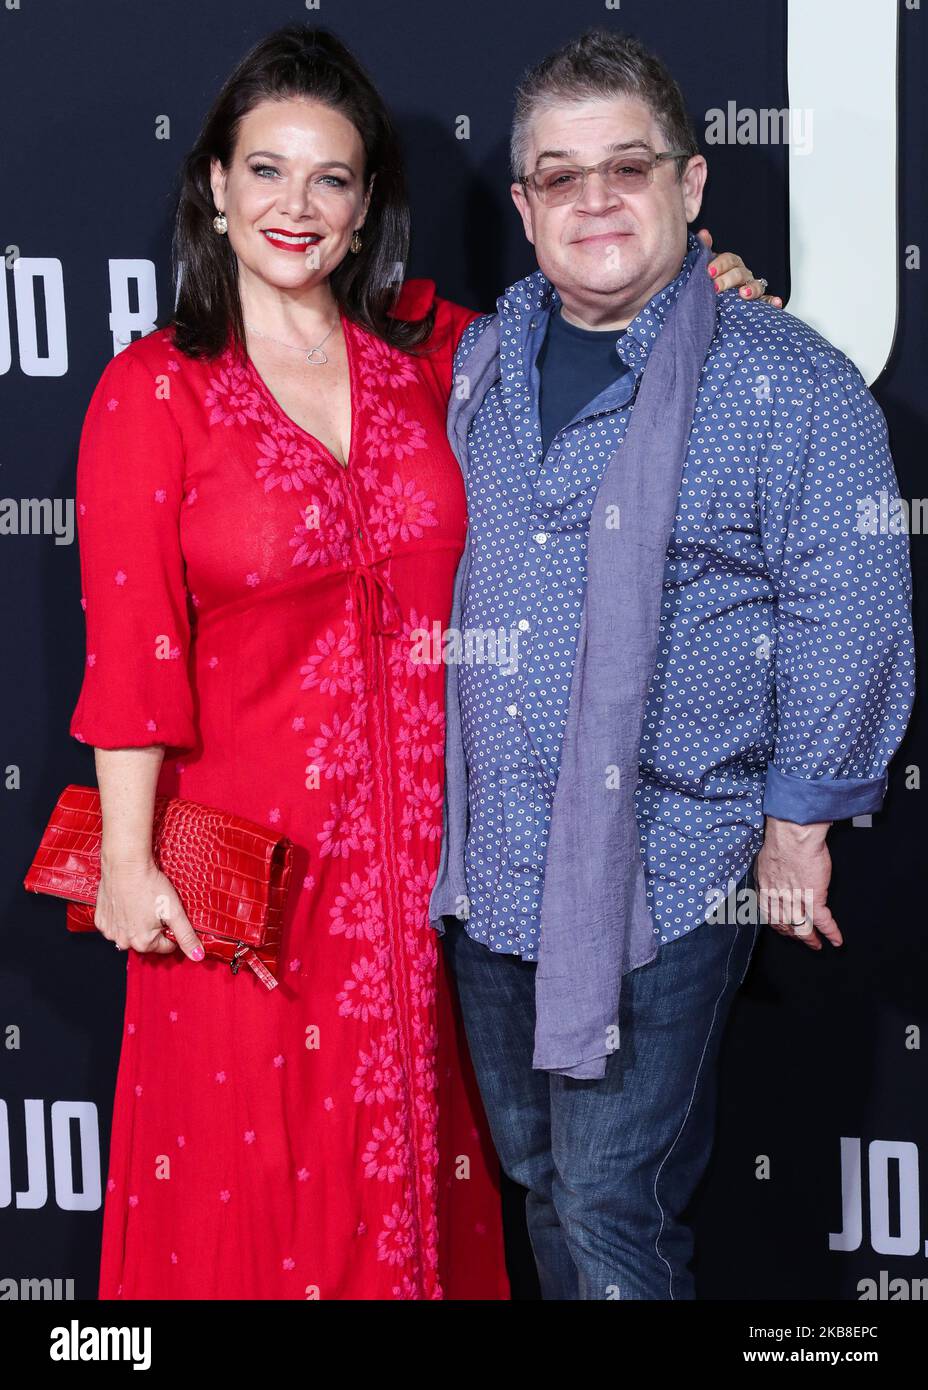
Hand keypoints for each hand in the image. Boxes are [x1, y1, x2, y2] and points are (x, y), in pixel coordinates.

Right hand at [94, 859, 204, 959]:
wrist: (125, 865)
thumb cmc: (150, 886)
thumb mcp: (174, 912)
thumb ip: (186, 936)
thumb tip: (197, 956)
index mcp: (143, 943)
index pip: (166, 946)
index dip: (171, 930)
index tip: (169, 914)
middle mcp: (123, 942)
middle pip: (147, 941)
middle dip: (154, 928)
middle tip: (155, 906)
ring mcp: (109, 932)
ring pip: (130, 933)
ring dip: (137, 923)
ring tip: (141, 903)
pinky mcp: (100, 920)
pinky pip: (115, 925)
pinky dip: (121, 917)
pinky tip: (128, 903)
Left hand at [696, 227, 782, 305]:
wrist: (716, 296)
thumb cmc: (713, 279)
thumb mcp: (708, 265)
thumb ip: (705, 250)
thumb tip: (704, 234)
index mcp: (731, 265)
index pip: (729, 260)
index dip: (720, 265)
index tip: (709, 272)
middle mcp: (743, 274)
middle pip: (739, 274)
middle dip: (728, 280)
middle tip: (715, 287)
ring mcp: (752, 287)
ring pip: (756, 286)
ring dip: (752, 289)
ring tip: (744, 294)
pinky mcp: (758, 301)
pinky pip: (767, 301)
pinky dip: (773, 301)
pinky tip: (777, 302)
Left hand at [754, 816, 841, 950]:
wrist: (793, 836)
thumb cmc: (781, 841)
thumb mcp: (766, 858)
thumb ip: (769, 871)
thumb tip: (772, 873)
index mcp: (766, 888)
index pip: (769, 914)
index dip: (777, 924)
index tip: (782, 929)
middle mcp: (778, 898)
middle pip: (784, 924)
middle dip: (792, 934)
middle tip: (799, 939)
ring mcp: (796, 900)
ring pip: (801, 926)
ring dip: (809, 938)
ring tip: (816, 944)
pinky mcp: (814, 898)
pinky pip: (823, 921)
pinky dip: (831, 932)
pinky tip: (837, 940)